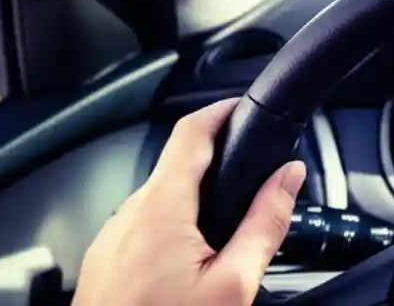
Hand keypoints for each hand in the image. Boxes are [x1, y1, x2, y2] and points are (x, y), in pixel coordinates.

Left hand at [73, 99, 305, 305]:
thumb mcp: (233, 285)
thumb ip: (265, 223)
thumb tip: (288, 177)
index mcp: (161, 208)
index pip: (192, 131)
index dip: (223, 110)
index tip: (246, 108)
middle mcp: (128, 214)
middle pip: (178, 166)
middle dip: (217, 167)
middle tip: (254, 182)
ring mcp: (110, 238)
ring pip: (159, 200)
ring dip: (194, 202)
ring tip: (226, 234)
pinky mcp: (104, 262)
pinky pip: (143, 229)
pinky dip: (172, 231)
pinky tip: (190, 268)